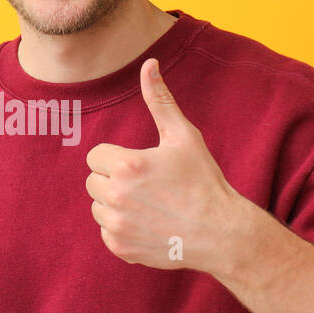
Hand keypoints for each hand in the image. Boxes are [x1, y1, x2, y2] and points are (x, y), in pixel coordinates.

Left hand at [85, 57, 247, 274]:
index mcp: (125, 165)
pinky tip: (148, 224)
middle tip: (147, 185)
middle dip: (114, 180)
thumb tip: (149, 64)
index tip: (142, 165)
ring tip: (148, 204)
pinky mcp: (121, 248)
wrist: (220, 232)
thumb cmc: (203, 181)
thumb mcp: (184, 136)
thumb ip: (160, 100)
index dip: (118, 158)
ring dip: (115, 204)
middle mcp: (116, 196)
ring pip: (98, 207)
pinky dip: (122, 229)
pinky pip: (106, 232)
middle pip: (93, 181)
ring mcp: (117, 225)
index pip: (95, 156)